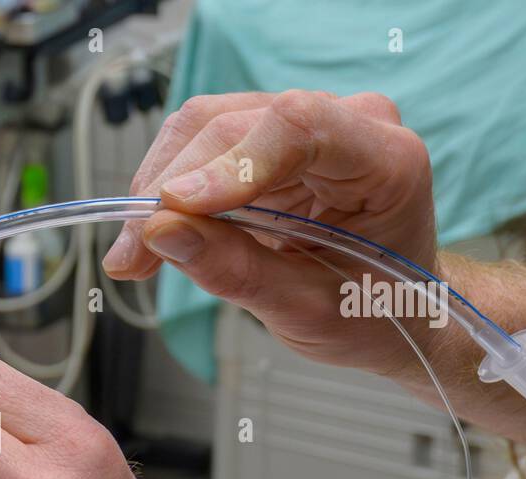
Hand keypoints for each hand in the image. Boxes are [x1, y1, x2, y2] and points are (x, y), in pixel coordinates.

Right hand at [103, 90, 437, 380]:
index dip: (227, 164)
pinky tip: (150, 235)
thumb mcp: (306, 310)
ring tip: (133, 253)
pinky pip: (199, 146)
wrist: (393, 307)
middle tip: (132, 254)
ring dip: (156, 186)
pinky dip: (164, 189)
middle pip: (235, 123)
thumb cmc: (371, 310)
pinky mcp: (267, 139)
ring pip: (204, 126)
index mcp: (386, 160)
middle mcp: (348, 122)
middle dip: (170, 187)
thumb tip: (160, 232)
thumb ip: (236, 270)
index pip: (299, 125)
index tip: (171, 211)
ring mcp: (305, 124)